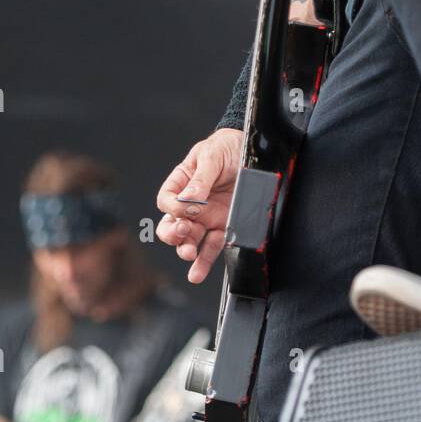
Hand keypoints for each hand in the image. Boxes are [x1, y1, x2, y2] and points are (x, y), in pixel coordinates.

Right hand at [155, 129, 241, 282]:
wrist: (253, 151)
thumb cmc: (226, 147)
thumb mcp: (212, 155)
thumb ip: (200, 178)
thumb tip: (189, 199)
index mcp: (182, 183)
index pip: (167, 200)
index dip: (172, 207)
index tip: (183, 207)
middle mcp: (191, 204)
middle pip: (170, 225)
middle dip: (172, 233)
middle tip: (182, 231)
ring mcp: (206, 217)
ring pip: (189, 240)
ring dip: (185, 249)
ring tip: (188, 254)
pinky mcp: (223, 227)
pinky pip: (211, 247)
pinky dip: (204, 261)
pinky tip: (197, 273)